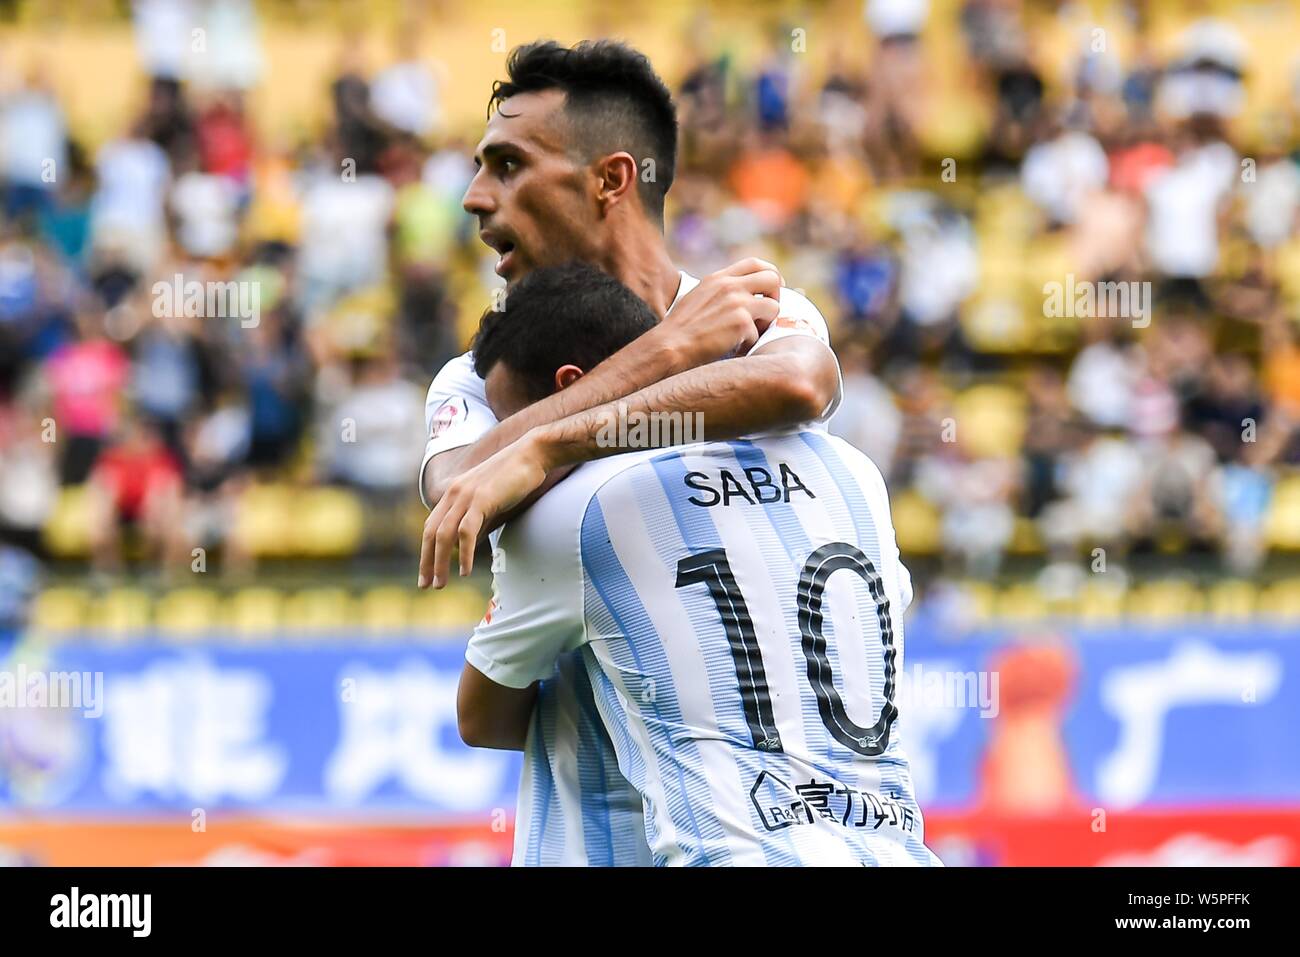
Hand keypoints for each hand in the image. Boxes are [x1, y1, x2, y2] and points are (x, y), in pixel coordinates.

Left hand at [418, 432, 549, 588]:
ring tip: (441, 583)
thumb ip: (478, 520)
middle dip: (427, 561)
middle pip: (432, 533)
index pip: (432, 526)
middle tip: (426, 585)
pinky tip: (465, 571)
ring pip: (444, 535)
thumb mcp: (491, 501)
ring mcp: (466, 495)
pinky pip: (466, 532)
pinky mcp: (481, 499)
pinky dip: (464, 554)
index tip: (426, 572)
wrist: (532, 455)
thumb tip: (471, 544)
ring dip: (440, 563)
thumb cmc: (516, 478)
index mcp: (454, 493)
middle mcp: (454, 493)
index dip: (426, 551)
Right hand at [657, 258, 782, 367]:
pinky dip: (748, 344)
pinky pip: (759, 333)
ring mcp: (738, 303)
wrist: (670, 346)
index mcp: (718, 278)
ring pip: (774, 307)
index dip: (770, 275)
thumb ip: (719, 292)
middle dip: (776, 297)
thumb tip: (741, 297)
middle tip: (767, 314)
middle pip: (773, 279)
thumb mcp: (698, 297)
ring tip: (747, 335)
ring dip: (765, 324)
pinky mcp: (742, 322)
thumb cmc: (680, 329)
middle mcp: (730, 286)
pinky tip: (733, 348)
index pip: (755, 264)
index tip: (771, 291)